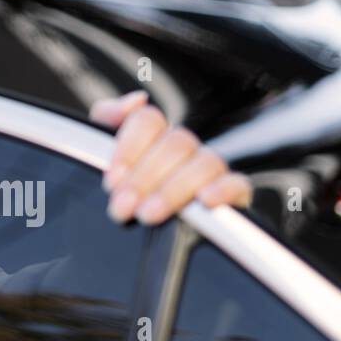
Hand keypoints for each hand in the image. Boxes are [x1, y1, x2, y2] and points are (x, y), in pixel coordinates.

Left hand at [89, 91, 251, 225]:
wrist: (138, 240)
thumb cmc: (123, 192)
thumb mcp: (101, 154)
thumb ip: (107, 118)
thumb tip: (137, 100)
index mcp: (154, 134)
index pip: (149, 120)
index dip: (129, 148)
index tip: (111, 181)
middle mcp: (185, 147)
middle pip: (176, 142)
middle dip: (145, 177)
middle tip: (123, 206)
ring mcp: (211, 169)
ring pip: (206, 161)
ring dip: (174, 189)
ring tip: (148, 214)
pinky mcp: (234, 195)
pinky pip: (239, 183)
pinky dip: (223, 189)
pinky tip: (204, 201)